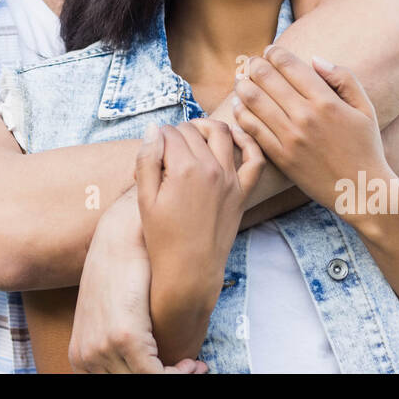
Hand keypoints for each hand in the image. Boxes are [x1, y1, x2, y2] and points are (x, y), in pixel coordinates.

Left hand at [67, 188, 207, 373]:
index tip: (177, 372)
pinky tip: (192, 364)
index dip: (150, 380)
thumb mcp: (111, 317)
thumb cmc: (120, 272)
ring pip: (144, 381)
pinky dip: (178, 374)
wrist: (120, 238)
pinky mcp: (123, 337)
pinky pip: (154, 375)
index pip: (118, 383)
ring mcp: (101, 348)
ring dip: (176, 376)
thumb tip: (149, 360)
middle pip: (131, 383)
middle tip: (191, 370)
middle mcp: (85, 356)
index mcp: (80, 354)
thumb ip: (119, 346)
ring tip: (194, 366)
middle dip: (167, 380)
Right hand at [137, 118, 264, 359]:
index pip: (169, 133)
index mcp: (184, 169)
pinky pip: (254, 158)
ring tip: (193, 133)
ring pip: (222, 133)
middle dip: (175, 134)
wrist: (190, 271)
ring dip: (206, 126)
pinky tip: (233, 136)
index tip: (150, 152)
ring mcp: (230, 179)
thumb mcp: (144, 199)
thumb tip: (153, 129)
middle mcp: (211, 168)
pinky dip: (247, 141)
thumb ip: (147, 159)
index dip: (156, 138)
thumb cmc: (163, 239)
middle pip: (192, 131)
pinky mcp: (242, 192)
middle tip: (164, 151)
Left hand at [232, 47, 391, 221]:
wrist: (360, 191)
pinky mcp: (279, 156)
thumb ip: (344, 79)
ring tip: (242, 80)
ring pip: (253, 100)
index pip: (290, 65)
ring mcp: (290, 137)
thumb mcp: (365, 108)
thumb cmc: (365, 147)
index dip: (274, 53)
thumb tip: (315, 58)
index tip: (270, 51)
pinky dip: (240, 111)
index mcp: (326, 101)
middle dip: (254, 64)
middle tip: (252, 62)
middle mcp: (305, 116)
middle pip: (266, 78)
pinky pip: (251, 127)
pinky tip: (239, 105)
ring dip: (243, 84)